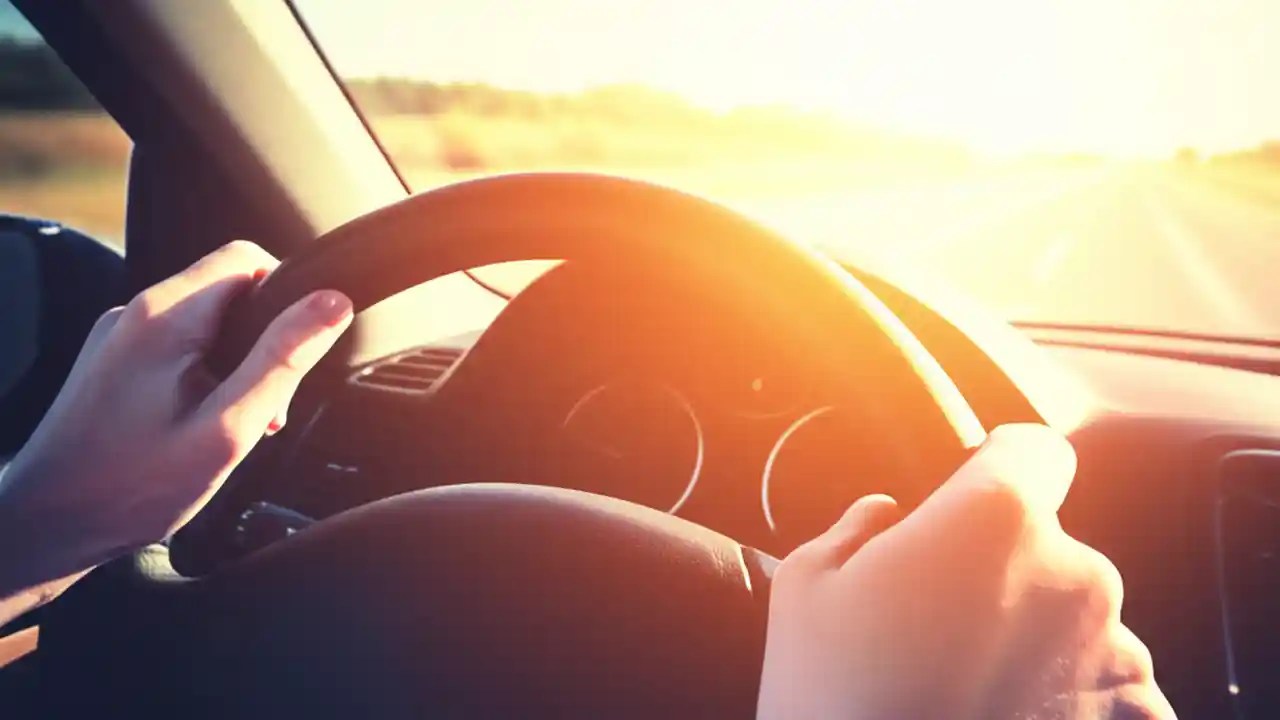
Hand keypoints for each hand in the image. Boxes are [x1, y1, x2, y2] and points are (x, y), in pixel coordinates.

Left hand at [0, 241, 351, 591]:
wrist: (46, 526)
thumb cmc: (131, 488)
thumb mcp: (227, 429)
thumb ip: (282, 361)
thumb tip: (332, 304)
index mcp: (164, 318)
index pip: (246, 258)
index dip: (288, 296)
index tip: (297, 353)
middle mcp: (135, 313)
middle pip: (229, 290)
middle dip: (263, 341)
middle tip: (264, 409)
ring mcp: (118, 335)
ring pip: (206, 320)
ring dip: (236, 364)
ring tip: (231, 426)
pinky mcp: (111, 359)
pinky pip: (178, 344)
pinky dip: (205, 376)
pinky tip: (200, 426)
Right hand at [757, 424, 1174, 718]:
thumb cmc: (833, 698)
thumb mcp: (806, 588)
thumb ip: (855, 529)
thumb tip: (883, 515)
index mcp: (995, 518)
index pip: (1038, 449)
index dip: (1002, 467)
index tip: (972, 498)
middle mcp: (1074, 571)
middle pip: (1050, 542)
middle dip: (1005, 570)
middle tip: (939, 622)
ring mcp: (1112, 651)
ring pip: (1078, 615)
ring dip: (1040, 636)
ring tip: (968, 684)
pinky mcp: (1127, 717)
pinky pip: (1114, 686)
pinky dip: (1075, 696)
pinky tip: (1008, 714)